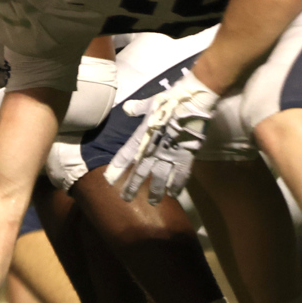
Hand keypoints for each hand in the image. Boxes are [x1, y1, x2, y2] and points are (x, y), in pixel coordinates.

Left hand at [105, 70, 219, 203]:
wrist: (192, 100)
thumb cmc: (170, 99)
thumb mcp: (150, 103)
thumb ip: (137, 109)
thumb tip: (127, 109)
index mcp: (143, 135)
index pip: (126, 155)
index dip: (117, 168)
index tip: (109, 180)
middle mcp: (154, 148)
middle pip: (140, 171)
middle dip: (132, 186)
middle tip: (125, 199)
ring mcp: (170, 153)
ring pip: (160, 177)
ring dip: (155, 191)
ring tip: (152, 203)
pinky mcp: (186, 155)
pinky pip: (181, 174)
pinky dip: (178, 185)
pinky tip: (174, 195)